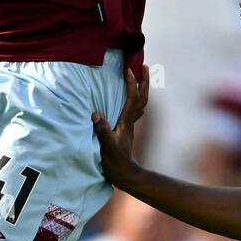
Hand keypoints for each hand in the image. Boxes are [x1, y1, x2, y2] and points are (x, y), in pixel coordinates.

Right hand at [92, 65, 149, 187]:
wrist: (124, 174)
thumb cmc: (114, 161)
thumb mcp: (107, 146)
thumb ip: (102, 130)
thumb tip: (96, 114)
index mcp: (126, 121)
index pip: (132, 98)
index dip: (132, 83)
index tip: (129, 69)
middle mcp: (130, 121)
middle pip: (143, 97)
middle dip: (144, 81)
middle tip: (144, 65)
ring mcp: (130, 125)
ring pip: (142, 102)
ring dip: (143, 88)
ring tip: (141, 76)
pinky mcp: (127, 129)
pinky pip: (136, 109)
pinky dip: (137, 99)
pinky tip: (133, 97)